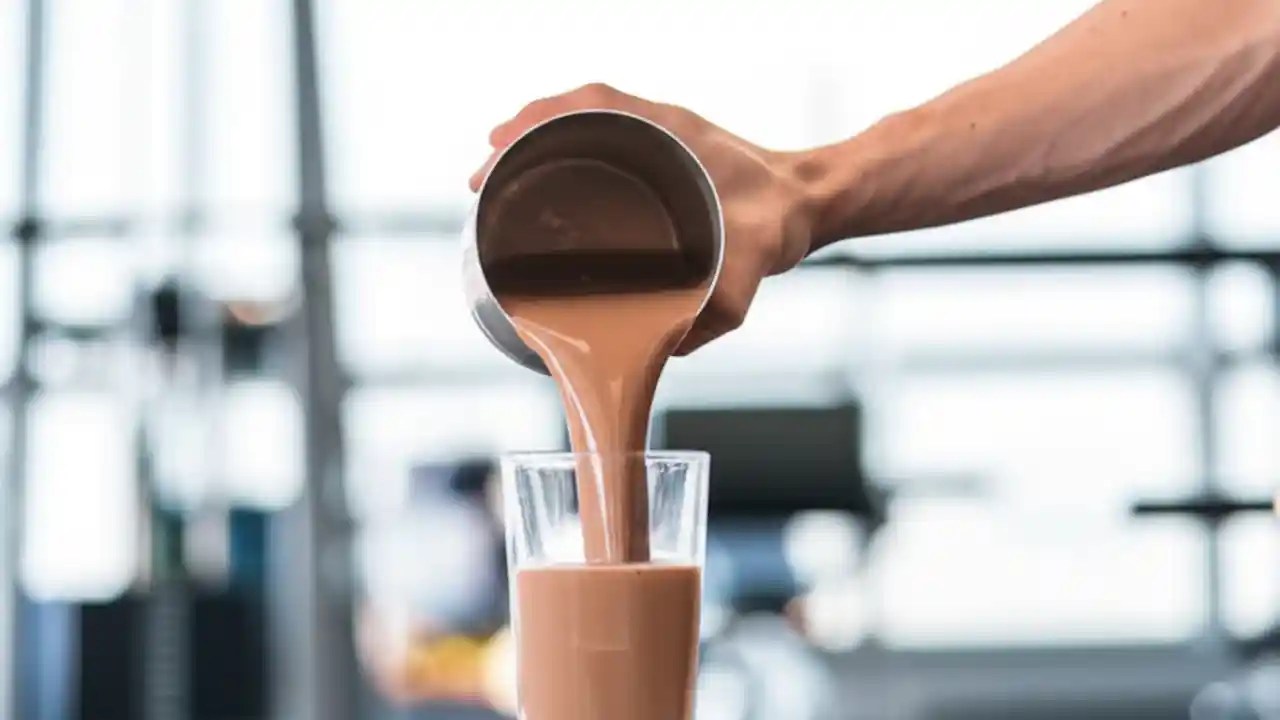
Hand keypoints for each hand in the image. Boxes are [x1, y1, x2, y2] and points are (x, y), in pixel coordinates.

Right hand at [470, 83, 814, 354]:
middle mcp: (656, 128)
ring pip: (577, 127)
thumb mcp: (757, 256)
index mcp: (670, 133)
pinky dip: (559, 157)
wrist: (810, 201)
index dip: (537, 121)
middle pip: (568, 114)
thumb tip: (669, 348)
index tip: (498, 148)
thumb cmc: (783, 216)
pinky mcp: (654, 159)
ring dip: (532, 147)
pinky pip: (595, 145)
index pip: (589, 105)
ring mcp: (653, 140)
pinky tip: (538, 191)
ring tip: (493, 183)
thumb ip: (726, 303)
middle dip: (518, 139)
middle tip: (480, 181)